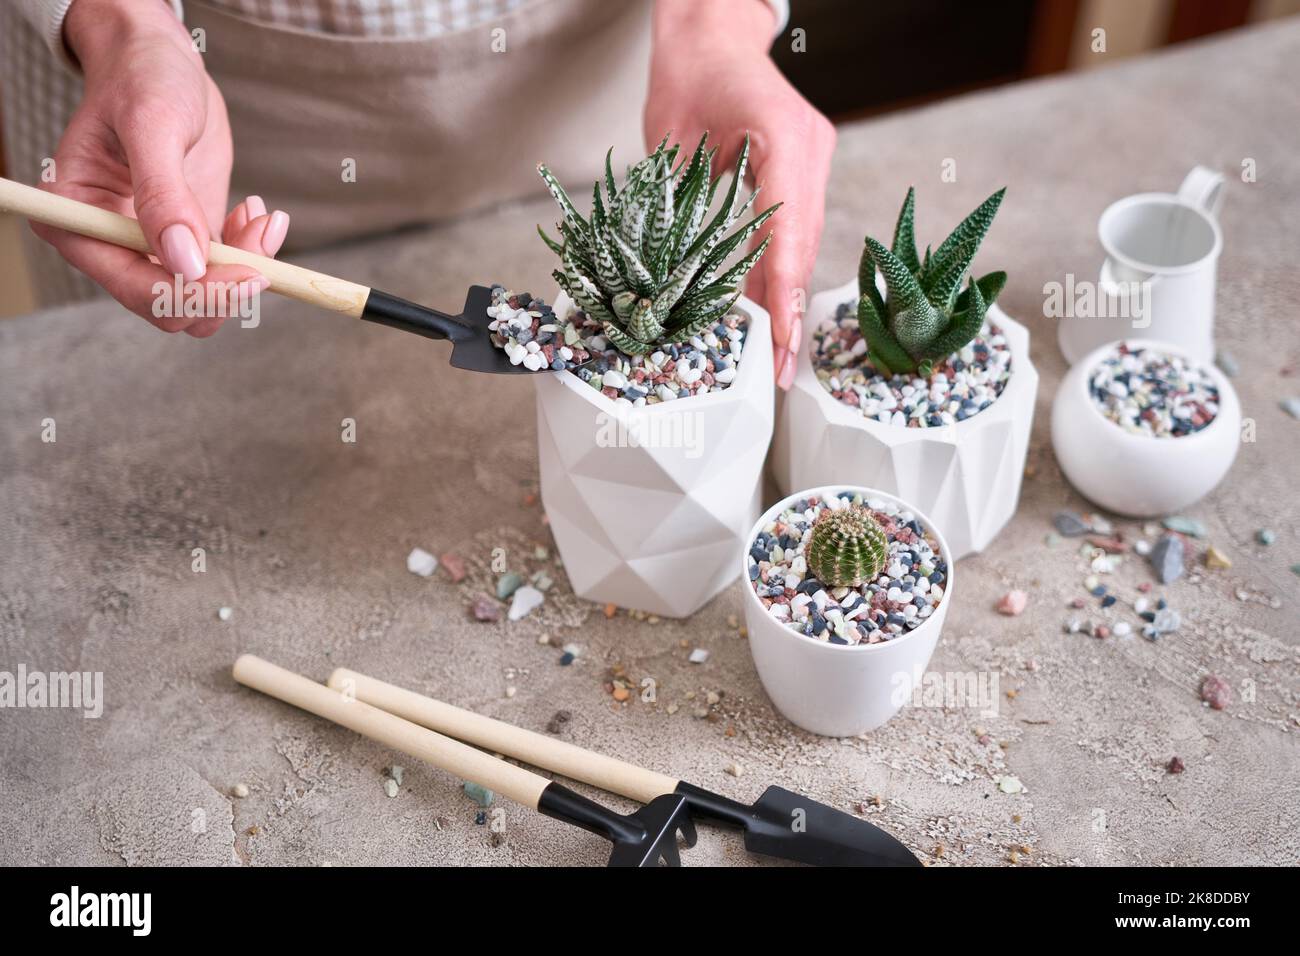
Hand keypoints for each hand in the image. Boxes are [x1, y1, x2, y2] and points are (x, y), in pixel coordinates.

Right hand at [33, 0, 287, 335]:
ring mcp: (149, 248)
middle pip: (172, 307)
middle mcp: (108, 246)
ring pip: (204, 298)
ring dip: (245, 269)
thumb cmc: (144, 79)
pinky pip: (223, 274)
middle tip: (262, 239)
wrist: (162, 63)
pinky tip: (256, 212)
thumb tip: (184, 264)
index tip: (249, 273)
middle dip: (226, 285)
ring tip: (262, 219)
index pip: (136, 289)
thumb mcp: (152, 125)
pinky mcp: (186, 242)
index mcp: (77, 224)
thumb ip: (163, 196)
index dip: (195, 292)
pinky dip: (251, 252)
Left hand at [645, 0, 835, 388]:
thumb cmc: (686, 73)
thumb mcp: (671, 136)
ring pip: (802, 244)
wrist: (712, 34)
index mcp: (784, 136)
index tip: (777, 339)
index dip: (782, 291)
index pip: (788, 229)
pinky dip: (778, 272)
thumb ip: (682, 203)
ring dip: (787, 299)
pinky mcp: (805, 169)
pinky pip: (793, 231)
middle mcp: (810, 149)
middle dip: (790, 312)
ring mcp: (814, 159)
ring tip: (776, 357)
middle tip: (778, 371)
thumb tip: (678, 277)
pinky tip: (768, 314)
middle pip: (804, 245)